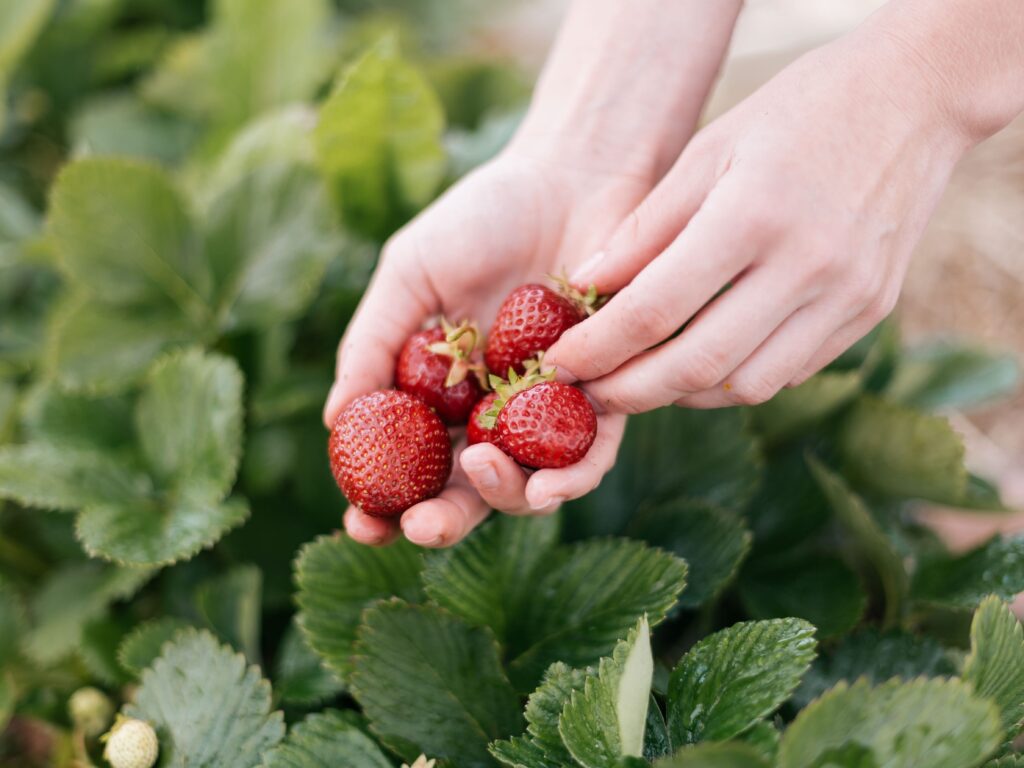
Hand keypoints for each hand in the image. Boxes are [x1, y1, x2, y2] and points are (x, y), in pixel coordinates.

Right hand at [322, 152, 647, 546]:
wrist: (571, 174)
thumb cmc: (483, 218)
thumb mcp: (410, 274)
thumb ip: (373, 343)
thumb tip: (334, 422)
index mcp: (443, 391)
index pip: (410, 464)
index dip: (383, 502)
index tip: (360, 522)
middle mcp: (496, 410)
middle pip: (469, 489)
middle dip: (442, 521)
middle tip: (421, 528)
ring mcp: (551, 408)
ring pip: (531, 483)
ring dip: (507, 497)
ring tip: (483, 471)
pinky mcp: (610, 393)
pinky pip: (594, 452)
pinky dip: (573, 475)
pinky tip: (550, 483)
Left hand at [545, 30, 970, 411]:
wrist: (916, 96)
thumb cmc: (797, 111)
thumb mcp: (708, 150)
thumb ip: (645, 228)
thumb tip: (583, 288)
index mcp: (752, 216)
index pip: (655, 310)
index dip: (597, 347)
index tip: (559, 361)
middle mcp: (806, 267)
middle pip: (698, 366)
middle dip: (631, 392)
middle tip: (591, 392)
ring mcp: (847, 296)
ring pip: (746, 385)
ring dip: (683, 394)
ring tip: (643, 376)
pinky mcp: (870, 311)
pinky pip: (790, 372)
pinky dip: (736, 379)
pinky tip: (704, 360)